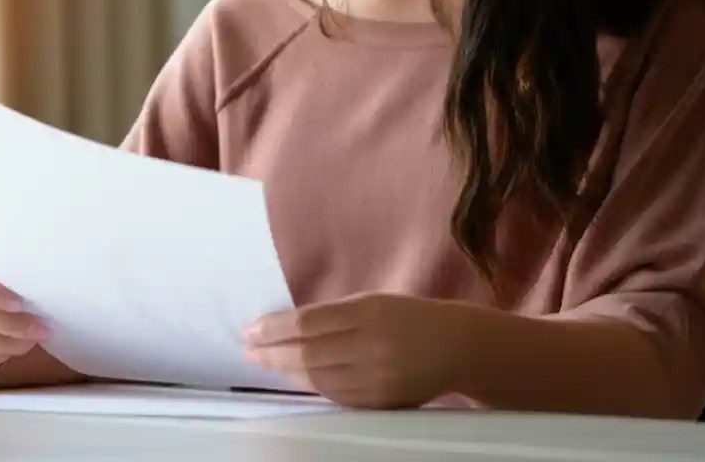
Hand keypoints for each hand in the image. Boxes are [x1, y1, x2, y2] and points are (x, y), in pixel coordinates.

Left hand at [242, 292, 476, 408]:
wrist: (457, 347)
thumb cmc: (408, 317)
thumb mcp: (373, 302)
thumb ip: (333, 314)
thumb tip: (284, 326)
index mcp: (369, 312)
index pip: (308, 323)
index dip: (274, 329)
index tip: (250, 330)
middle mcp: (372, 346)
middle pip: (308, 354)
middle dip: (272, 353)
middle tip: (248, 350)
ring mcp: (377, 378)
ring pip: (318, 379)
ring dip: (285, 372)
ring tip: (264, 363)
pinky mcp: (380, 402)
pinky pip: (336, 396)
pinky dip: (311, 386)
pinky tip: (294, 378)